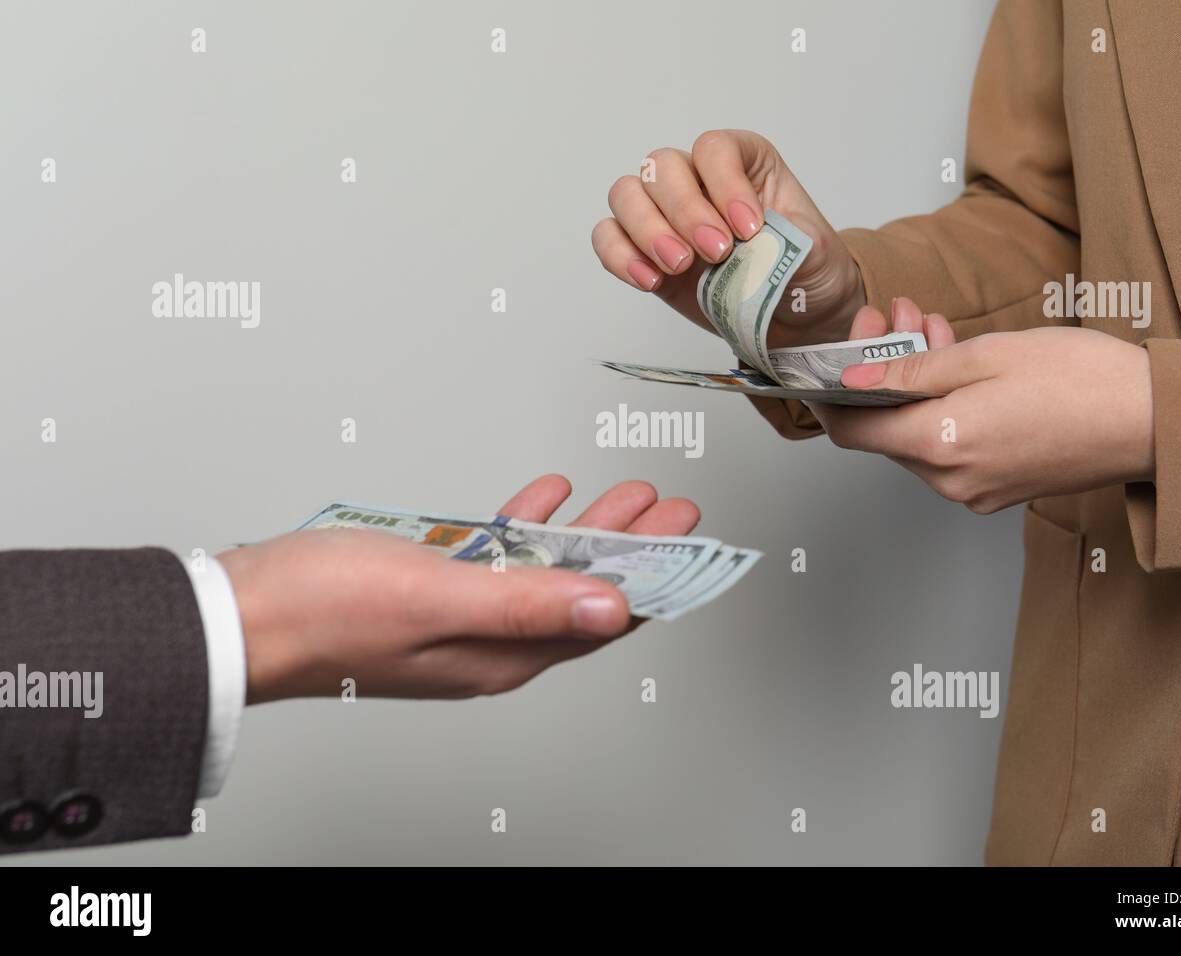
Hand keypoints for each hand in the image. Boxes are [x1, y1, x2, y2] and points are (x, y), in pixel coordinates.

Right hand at [219, 476, 699, 702]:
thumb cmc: (325, 610)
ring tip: (626, 497)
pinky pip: (497, 557)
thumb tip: (612, 608)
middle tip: (673, 510)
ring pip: (544, 571)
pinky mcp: (430, 589)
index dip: (652, 582)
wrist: (242, 611)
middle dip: (632, 549)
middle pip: (582, 592)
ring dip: (585, 533)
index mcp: (501, 657)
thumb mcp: (438, 597)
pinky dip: (526, 526)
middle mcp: (488, 644)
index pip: (600, 622)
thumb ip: (528, 602)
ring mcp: (459, 616)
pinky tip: (544, 499)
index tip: (690, 545)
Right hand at [592, 129, 865, 348]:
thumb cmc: (804, 271)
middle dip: (684, 210)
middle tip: (715, 253)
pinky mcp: (645, 252)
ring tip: (680, 267)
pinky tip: (650, 282)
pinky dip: (621, 257)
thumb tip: (750, 247)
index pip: (715, 149)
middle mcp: (698, 178)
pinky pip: (609, 238)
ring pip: (627, 195)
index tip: (748, 229)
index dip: (725, 183)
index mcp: (744, 162)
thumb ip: (783, 241)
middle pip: (662, 167)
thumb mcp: (812, 251)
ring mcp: (665, 214)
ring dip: (647, 230)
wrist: (795, 317)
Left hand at [807, 298, 1154, 513]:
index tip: (830, 356)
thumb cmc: (1081, 381)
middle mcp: (950, 480)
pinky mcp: (998, 487)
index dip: (831, 394)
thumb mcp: (985, 356)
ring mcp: (975, 489)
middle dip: (882, 368)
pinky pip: (951, 445)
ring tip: (934, 326)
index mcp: (940, 446)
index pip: (851, 431)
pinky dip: (944, 405)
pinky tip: (962, 364)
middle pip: (886, 427)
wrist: (1155, 421)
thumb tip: (851, 379)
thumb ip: (911, 371)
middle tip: (898, 313)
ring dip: (916, 381)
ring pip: (919, 433)